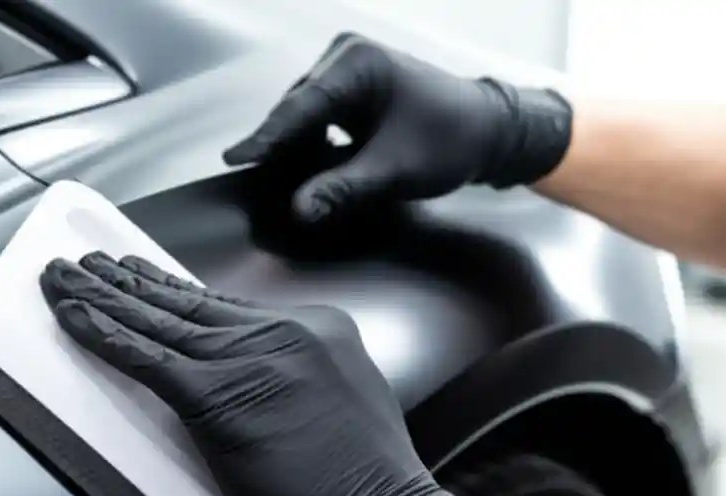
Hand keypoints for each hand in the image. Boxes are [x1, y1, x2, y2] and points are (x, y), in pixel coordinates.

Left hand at [40, 252, 511, 495]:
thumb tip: (252, 378)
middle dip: (126, 280)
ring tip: (62, 277)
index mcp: (311, 327)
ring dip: (100, 297)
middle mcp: (279, 330)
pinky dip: (103, 334)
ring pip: (157, 319)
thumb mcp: (343, 400)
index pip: (224, 305)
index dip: (171, 290)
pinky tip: (73, 317)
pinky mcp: (216, 394)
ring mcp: (247, 357)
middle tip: (85, 261)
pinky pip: (145, 356)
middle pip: (184, 301)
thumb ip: (297, 375)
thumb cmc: (368, 480)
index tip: (141, 275)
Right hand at [224, 33, 572, 221]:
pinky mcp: (352, 84)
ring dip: (294, 143)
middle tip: (251, 174)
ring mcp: (349, 67)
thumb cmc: (451, 140)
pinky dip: (310, 139)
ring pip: (303, 112)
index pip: (299, 107)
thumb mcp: (394, 170)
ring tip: (277, 174)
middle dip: (278, 143)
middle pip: (296, 108)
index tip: (235, 158)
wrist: (491, 130)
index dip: (265, 137)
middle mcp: (348, 55)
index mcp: (358, 63)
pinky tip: (306, 164)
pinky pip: (317, 113)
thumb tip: (301, 209)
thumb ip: (342, 188)